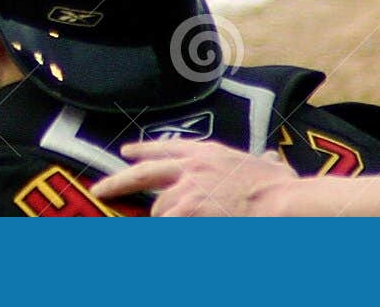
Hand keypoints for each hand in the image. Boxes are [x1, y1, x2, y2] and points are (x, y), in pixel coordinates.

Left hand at [93, 139, 298, 215]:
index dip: (145, 150)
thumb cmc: (279, 187)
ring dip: (166, 220)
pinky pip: (168, 224)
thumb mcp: (267, 165)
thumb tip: (268, 157)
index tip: (128, 152)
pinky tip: (181, 231)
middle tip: (100, 188)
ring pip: (159, 209)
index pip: (168, 147)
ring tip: (187, 224)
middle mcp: (192, 166)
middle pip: (144, 172)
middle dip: (118, 181)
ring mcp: (187, 189)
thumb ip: (262, 161)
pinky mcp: (187, 211)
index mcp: (208, 153)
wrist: (280, 202)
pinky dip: (170, 229)